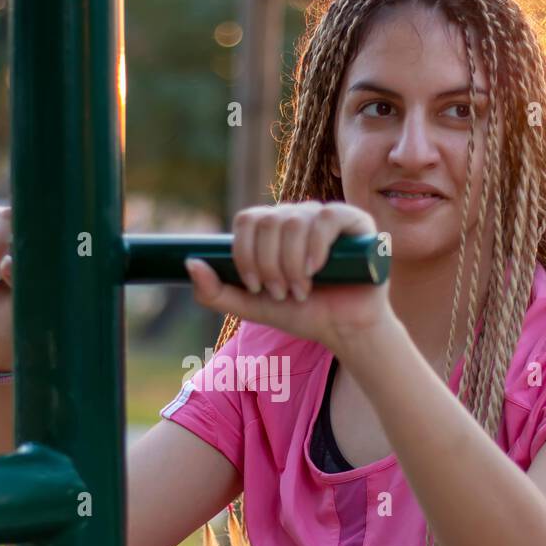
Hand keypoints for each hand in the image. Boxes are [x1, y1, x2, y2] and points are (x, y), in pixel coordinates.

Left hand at [184, 201, 391, 354]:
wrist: (343, 330)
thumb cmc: (301, 314)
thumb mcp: (251, 306)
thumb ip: (215, 292)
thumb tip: (190, 263)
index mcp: (273, 229)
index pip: (247, 221)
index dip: (245, 254)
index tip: (256, 287)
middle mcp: (298, 216)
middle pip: (268, 222)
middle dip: (269, 265)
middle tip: (282, 293)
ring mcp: (326, 216)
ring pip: (294, 221)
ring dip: (291, 264)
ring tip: (301, 291)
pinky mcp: (355, 221)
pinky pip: (326, 217)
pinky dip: (315, 246)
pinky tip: (315, 270)